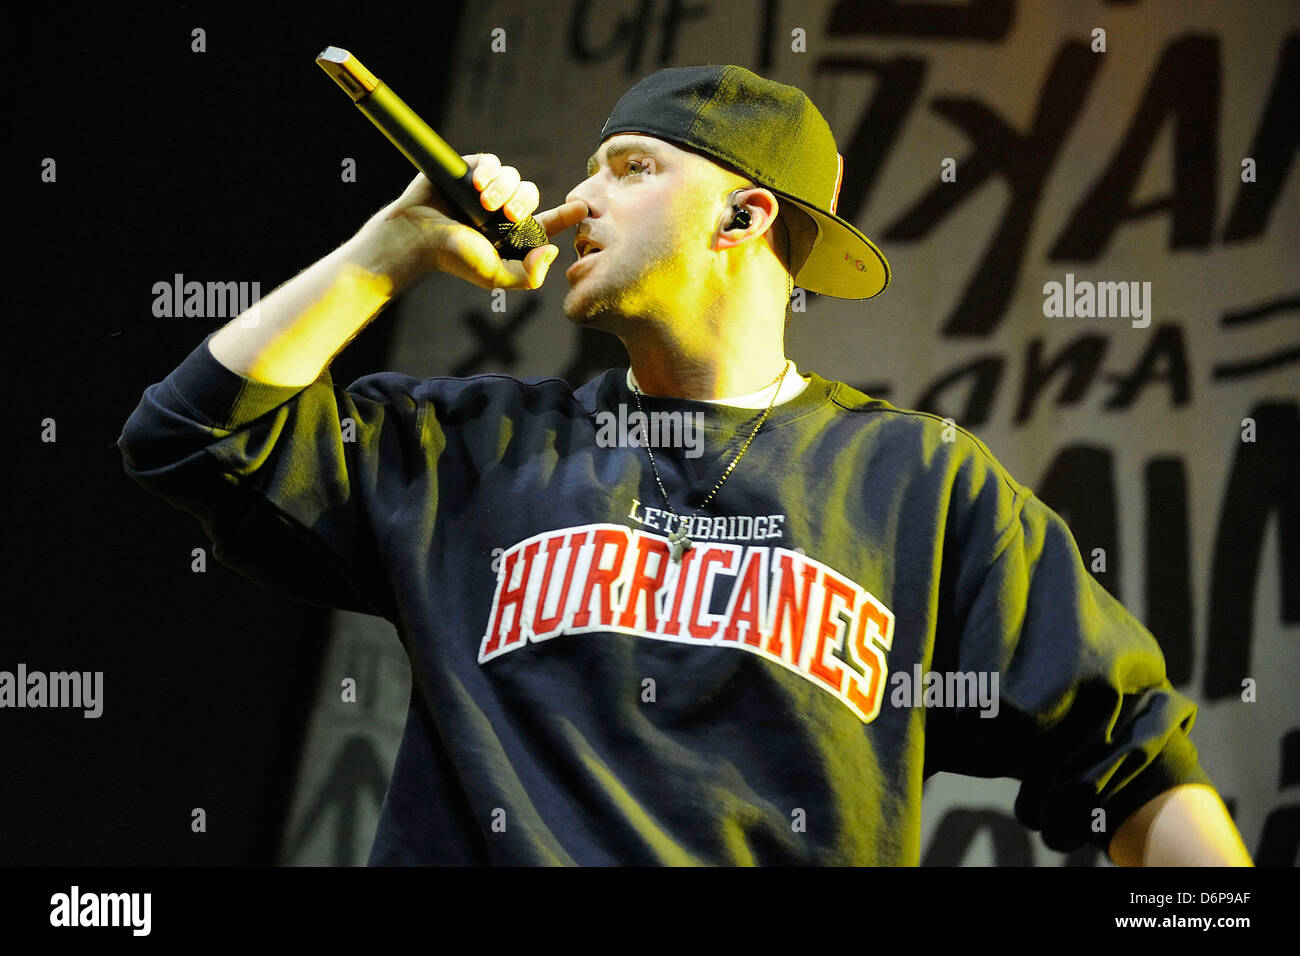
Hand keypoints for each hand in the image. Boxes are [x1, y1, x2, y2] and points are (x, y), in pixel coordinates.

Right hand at [360, 155, 586, 292]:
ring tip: (485, 203)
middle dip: (524, 202)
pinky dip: (489, 171)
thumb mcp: (496, 276)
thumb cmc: (453, 259)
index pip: (545, 222)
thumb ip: (529, 275)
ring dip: (504, 188)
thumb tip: (552, 250)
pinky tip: (478, 185)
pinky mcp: (467, 171)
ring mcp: (484, 190)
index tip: (582, 209)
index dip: (565, 216)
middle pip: (531, 194)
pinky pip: (491, 161)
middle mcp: (500, 211)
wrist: (416, 238)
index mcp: (511, 235)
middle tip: (509, 215)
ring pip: (513, 176)